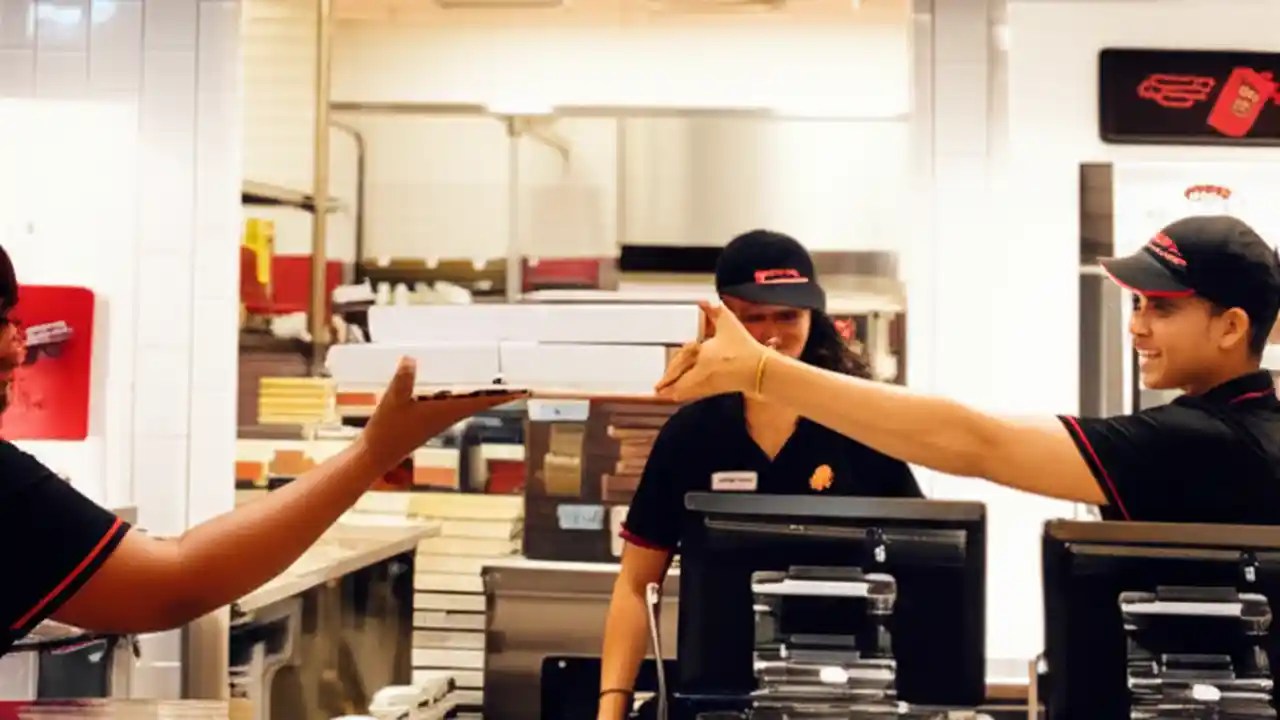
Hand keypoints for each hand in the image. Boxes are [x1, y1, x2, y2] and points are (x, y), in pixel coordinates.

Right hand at [359, 357, 526, 472]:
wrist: (375, 455)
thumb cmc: (387, 431)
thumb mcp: (393, 401)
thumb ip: (403, 380)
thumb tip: (411, 359)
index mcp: (448, 411)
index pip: (485, 400)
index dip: (506, 394)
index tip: (527, 389)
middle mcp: (450, 414)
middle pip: (483, 399)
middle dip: (501, 388)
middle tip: (520, 374)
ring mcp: (442, 417)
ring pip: (470, 400)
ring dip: (485, 389)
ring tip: (500, 374)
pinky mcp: (432, 417)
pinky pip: (456, 401)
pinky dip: (464, 391)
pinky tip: (461, 381)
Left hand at [655, 301, 765, 401]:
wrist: (761, 370)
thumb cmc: (745, 347)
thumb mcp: (729, 324)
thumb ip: (714, 311)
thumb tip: (702, 300)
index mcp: (704, 356)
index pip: (680, 365)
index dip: (668, 375)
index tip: (657, 383)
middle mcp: (703, 373)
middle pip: (680, 382)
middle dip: (668, 386)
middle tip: (657, 391)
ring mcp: (710, 383)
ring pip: (687, 391)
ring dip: (675, 393)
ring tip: (664, 395)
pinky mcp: (717, 390)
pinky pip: (697, 394)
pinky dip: (687, 394)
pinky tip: (681, 396)